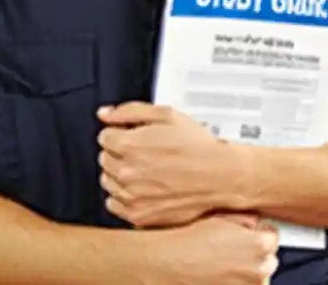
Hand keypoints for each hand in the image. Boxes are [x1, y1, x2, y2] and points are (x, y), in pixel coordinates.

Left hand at [97, 102, 244, 227]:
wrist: (223, 177)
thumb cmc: (199, 146)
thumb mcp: (166, 115)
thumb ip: (129, 111)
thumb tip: (104, 114)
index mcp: (129, 145)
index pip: (104, 137)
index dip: (120, 134)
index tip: (134, 138)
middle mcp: (127, 172)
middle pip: (105, 158)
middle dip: (119, 153)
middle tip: (143, 153)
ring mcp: (132, 196)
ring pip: (108, 181)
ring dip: (120, 174)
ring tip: (145, 171)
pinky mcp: (139, 215)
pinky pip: (114, 204)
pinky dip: (123, 196)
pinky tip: (141, 189)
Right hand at [151, 214, 279, 283]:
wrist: (167, 264)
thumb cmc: (187, 241)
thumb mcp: (218, 217)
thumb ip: (245, 219)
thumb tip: (254, 222)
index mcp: (259, 245)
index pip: (273, 236)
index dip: (256, 232)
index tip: (245, 233)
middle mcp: (259, 270)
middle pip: (268, 259)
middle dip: (253, 253)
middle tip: (229, 248)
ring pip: (256, 277)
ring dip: (245, 271)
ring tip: (220, 263)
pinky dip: (234, 281)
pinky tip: (217, 273)